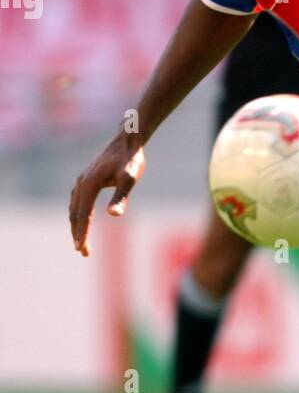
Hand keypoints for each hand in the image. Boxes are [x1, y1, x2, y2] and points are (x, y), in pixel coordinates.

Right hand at [69, 134, 145, 255]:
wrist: (128, 140)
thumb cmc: (131, 159)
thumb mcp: (129, 178)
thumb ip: (121, 197)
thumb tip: (113, 215)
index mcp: (90, 184)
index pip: (83, 214)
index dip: (82, 233)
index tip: (82, 249)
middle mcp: (82, 182)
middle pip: (75, 214)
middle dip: (78, 234)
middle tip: (83, 252)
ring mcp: (82, 180)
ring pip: (74, 208)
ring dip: (76, 225)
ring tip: (82, 242)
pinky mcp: (86, 178)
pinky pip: (76, 201)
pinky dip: (77, 214)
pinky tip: (81, 220)